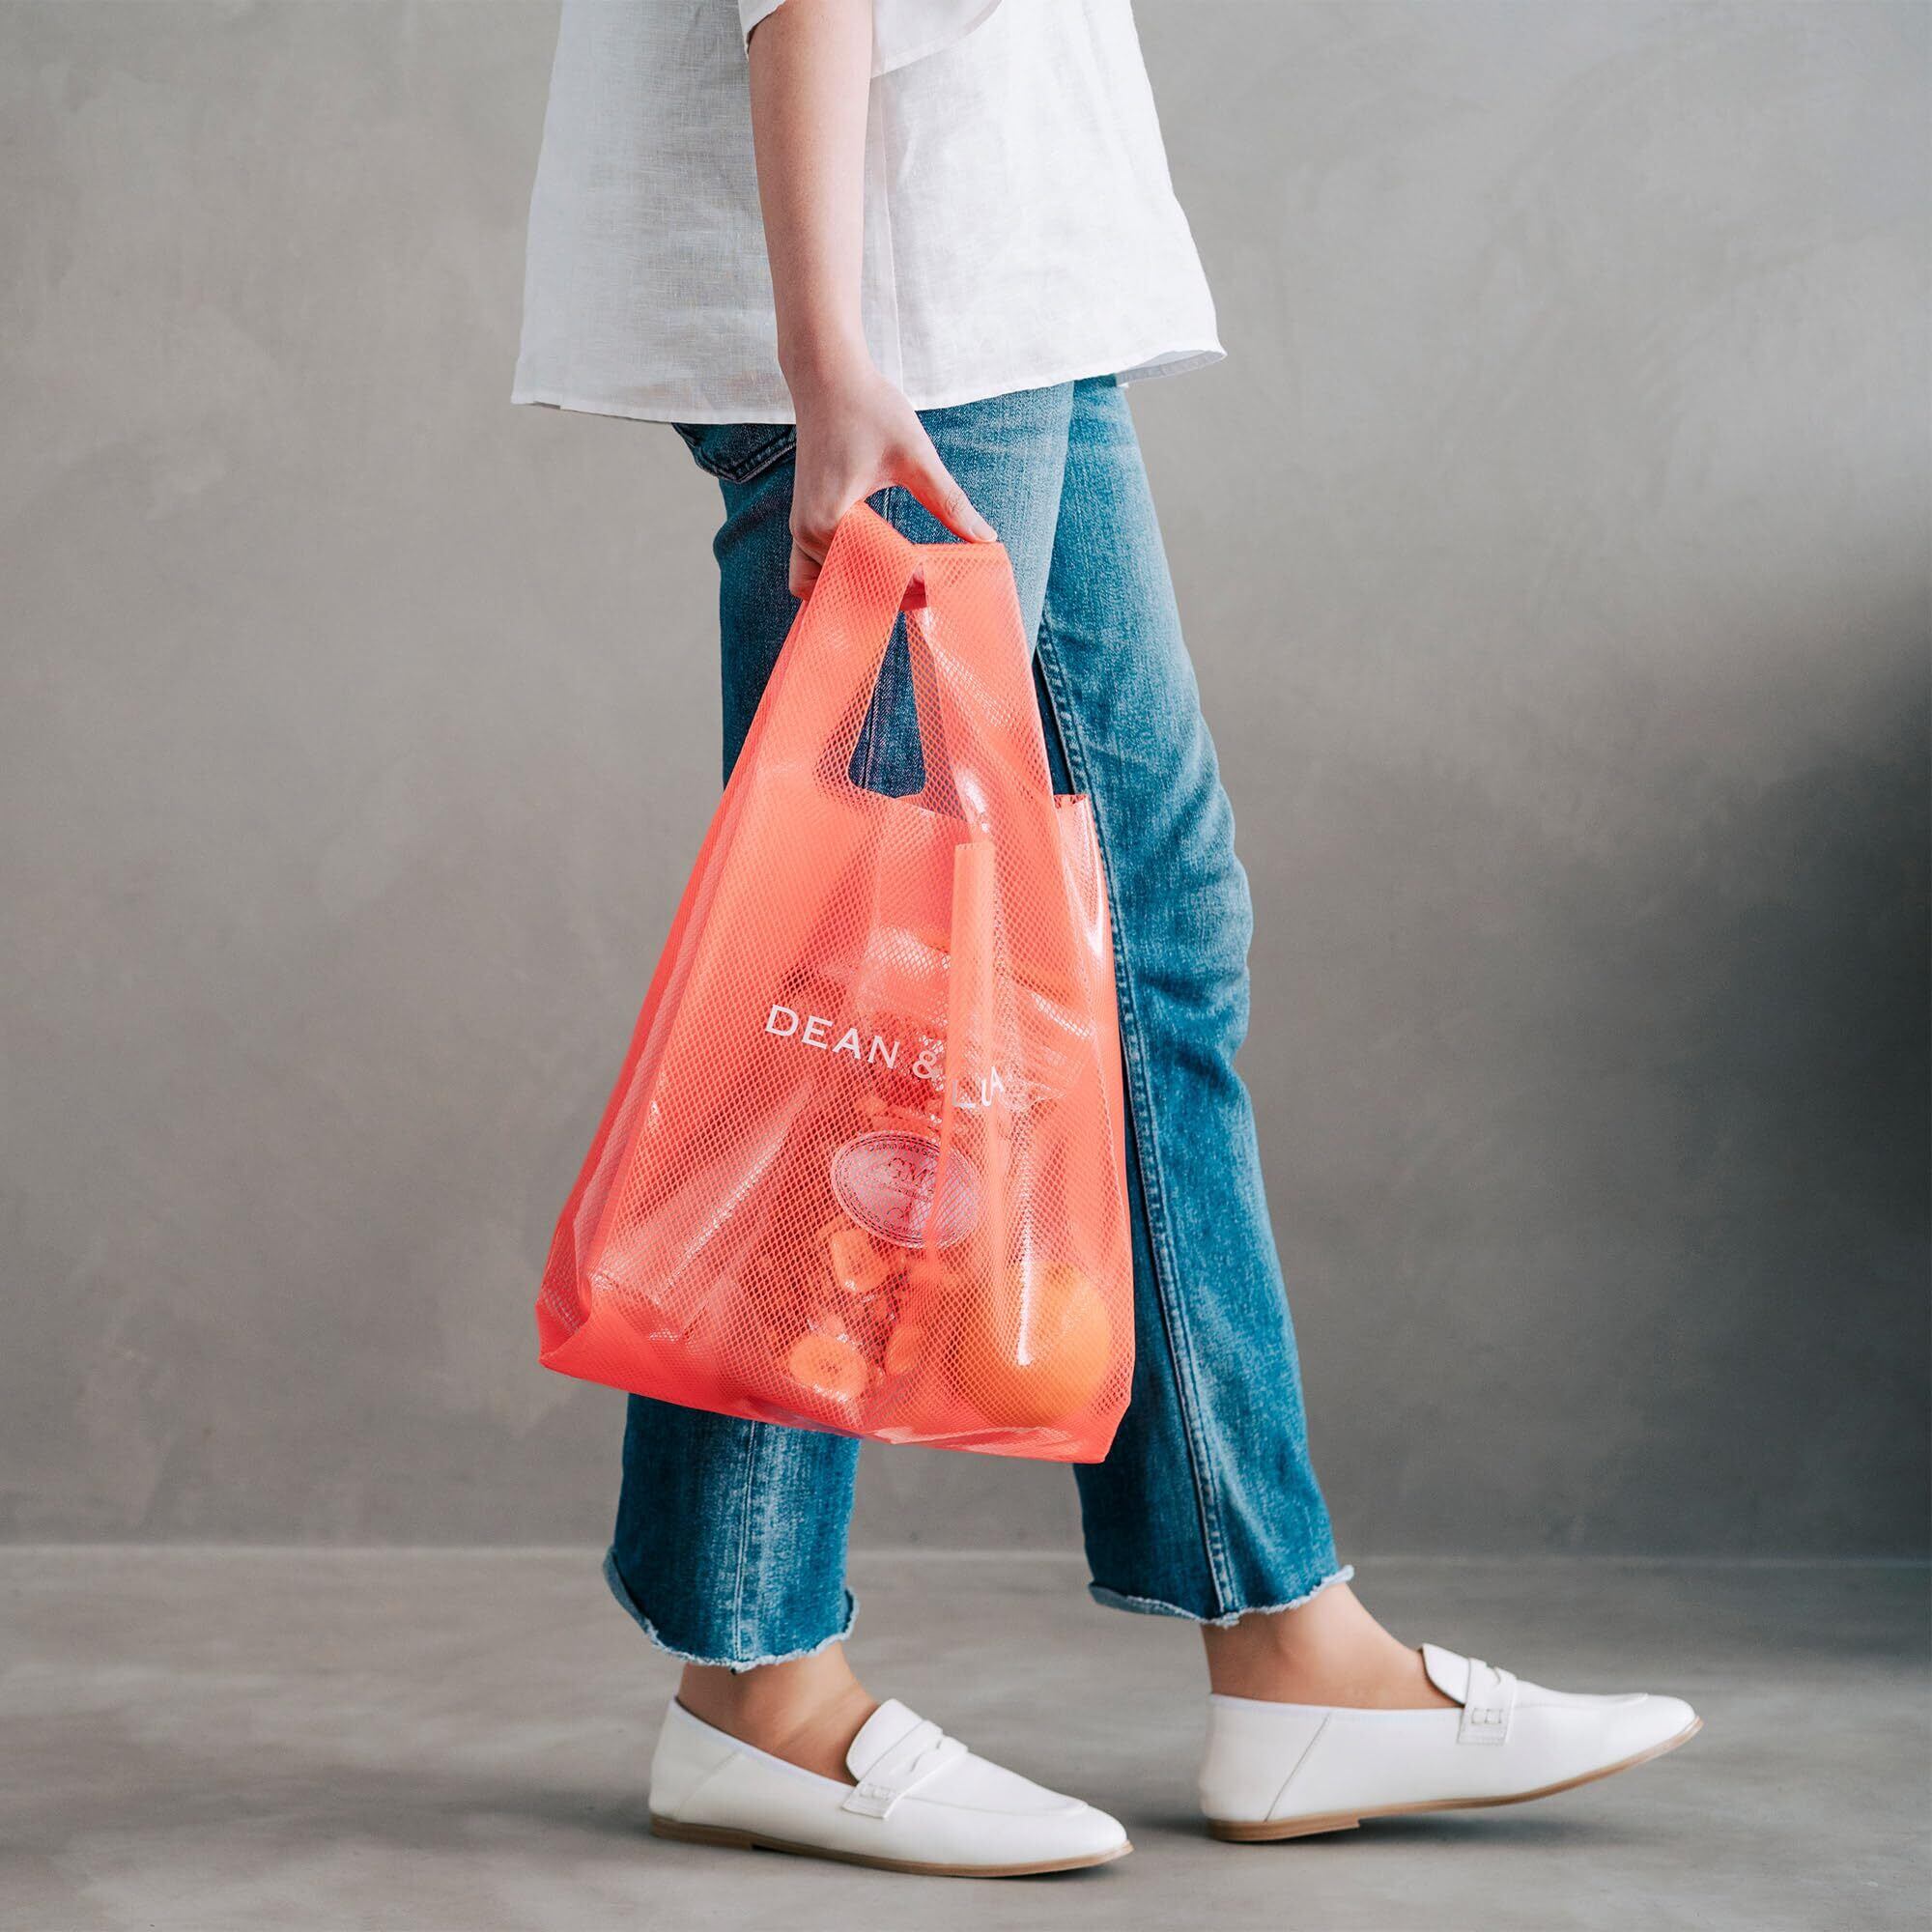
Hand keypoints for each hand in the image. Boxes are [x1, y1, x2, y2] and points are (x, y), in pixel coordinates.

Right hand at [786, 358, 996, 597]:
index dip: (912, 585)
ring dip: (860, 591)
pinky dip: (846, 576)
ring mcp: (800, 529)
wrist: (826, 374)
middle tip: (930, 590)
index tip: (944, 583)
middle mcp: (805, 533)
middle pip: (843, 592)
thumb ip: (949, 502)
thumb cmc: (867, 408)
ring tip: (906, 583)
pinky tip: (885, 566)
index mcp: (828, 522)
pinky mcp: (806, 521)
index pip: (872, 576)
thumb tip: (986, 539)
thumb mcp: (915, 457)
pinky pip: (819, 569)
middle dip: (885, 596)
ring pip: (824, 587)